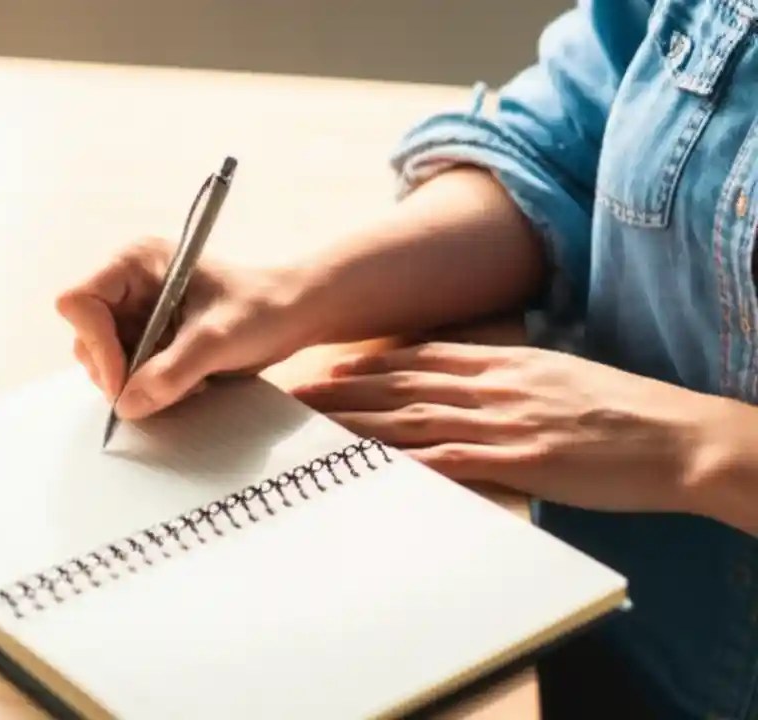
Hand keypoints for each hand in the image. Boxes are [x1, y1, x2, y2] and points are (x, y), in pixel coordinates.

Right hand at [57, 237, 312, 418]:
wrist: (294, 315)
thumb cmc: (262, 309)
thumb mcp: (217, 340)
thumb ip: (171, 372)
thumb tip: (126, 405)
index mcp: (134, 262)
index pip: (79, 302)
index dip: (96, 344)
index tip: (127, 379)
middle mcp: (126, 284)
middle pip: (85, 337)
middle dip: (118, 370)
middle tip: (161, 386)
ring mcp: (135, 313)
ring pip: (103, 361)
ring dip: (136, 382)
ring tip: (185, 380)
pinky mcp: (147, 339)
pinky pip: (127, 373)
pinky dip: (150, 387)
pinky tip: (187, 382)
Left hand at [291, 342, 720, 514]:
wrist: (676, 437)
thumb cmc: (623, 411)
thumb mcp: (560, 376)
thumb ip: (511, 377)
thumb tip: (476, 381)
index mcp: (505, 364)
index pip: (422, 359)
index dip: (371, 364)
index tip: (332, 367)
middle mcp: (494, 387)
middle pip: (403, 386)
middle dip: (346, 389)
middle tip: (297, 392)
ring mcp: (503, 423)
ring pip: (412, 418)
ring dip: (358, 421)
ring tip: (314, 423)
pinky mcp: (516, 460)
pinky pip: (449, 459)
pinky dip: (405, 460)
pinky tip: (370, 464)